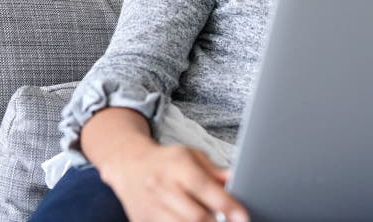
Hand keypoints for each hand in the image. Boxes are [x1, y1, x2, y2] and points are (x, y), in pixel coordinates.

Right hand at [104, 143, 248, 221]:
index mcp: (176, 165)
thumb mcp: (192, 156)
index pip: (203, 186)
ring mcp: (149, 207)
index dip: (225, 203)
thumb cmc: (167, 161)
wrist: (130, 166)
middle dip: (217, 221)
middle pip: (194, 215)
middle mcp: (160, 186)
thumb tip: (235, 182)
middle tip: (228, 220)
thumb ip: (214, 171)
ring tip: (212, 220)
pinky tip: (191, 221)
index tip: (242, 216)